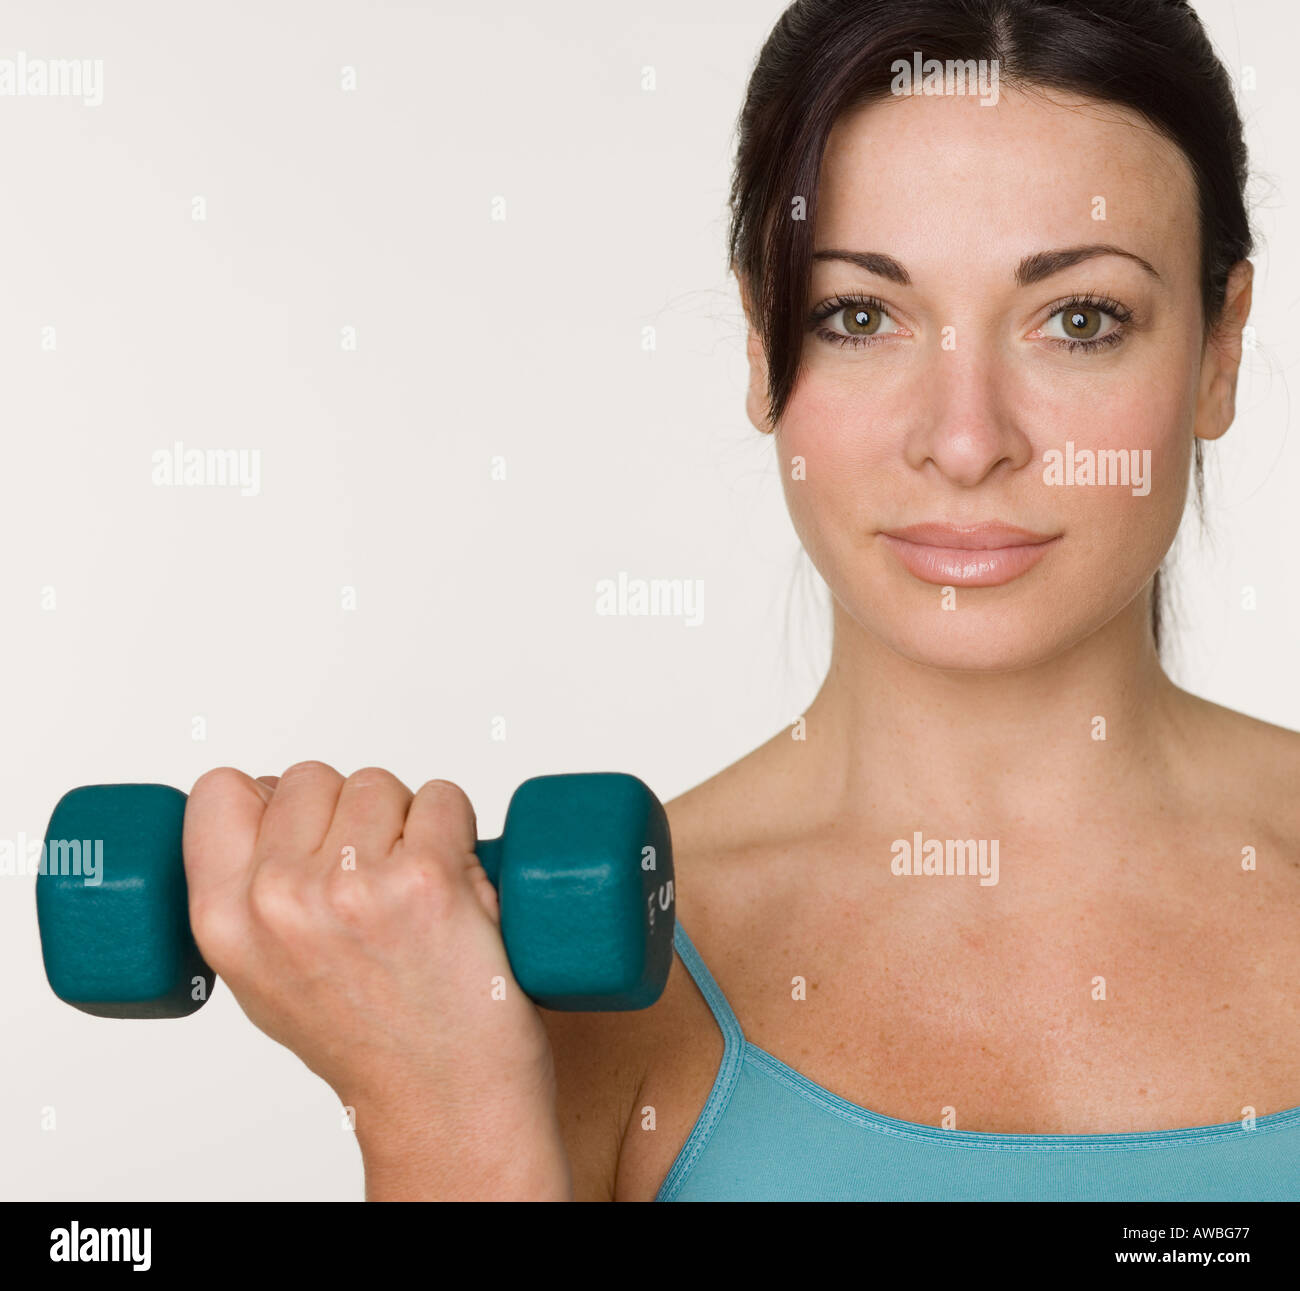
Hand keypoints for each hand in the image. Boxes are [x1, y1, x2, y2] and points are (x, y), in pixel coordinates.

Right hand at [182, 761, 571, 1198]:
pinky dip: (459, 828)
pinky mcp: (428, 879)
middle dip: (350, 813)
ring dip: (408, 822)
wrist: (444, 1096)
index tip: (308, 832)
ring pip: (380, 783)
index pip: (222, 790)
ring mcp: (354, 886)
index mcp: (222, 920)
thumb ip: (247, 891)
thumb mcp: (261, 974)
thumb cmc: (364, 1035)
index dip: (273, 800)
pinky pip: (445, 797)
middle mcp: (279, 900)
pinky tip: (456, 887)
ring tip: (414, 894)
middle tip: (374, 881)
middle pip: (313, 777)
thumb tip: (265, 799)